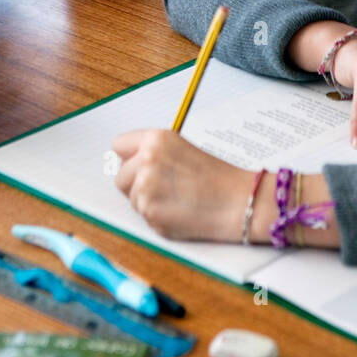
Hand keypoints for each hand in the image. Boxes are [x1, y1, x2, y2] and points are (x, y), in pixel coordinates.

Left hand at [111, 129, 249, 240]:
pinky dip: (156, 217)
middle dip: (135, 184)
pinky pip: (142, 216)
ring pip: (131, 199)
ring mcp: (145, 188)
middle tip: (163, 188)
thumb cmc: (216, 175)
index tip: (136, 165)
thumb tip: (125, 164)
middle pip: (120, 177)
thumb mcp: (181, 148)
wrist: (237, 200)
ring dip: (147, 201)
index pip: (119, 146)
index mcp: (155, 139)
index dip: (128, 157)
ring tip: (176, 199)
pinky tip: (178, 211)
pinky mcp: (150, 212)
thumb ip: (152, 152)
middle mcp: (146, 160)